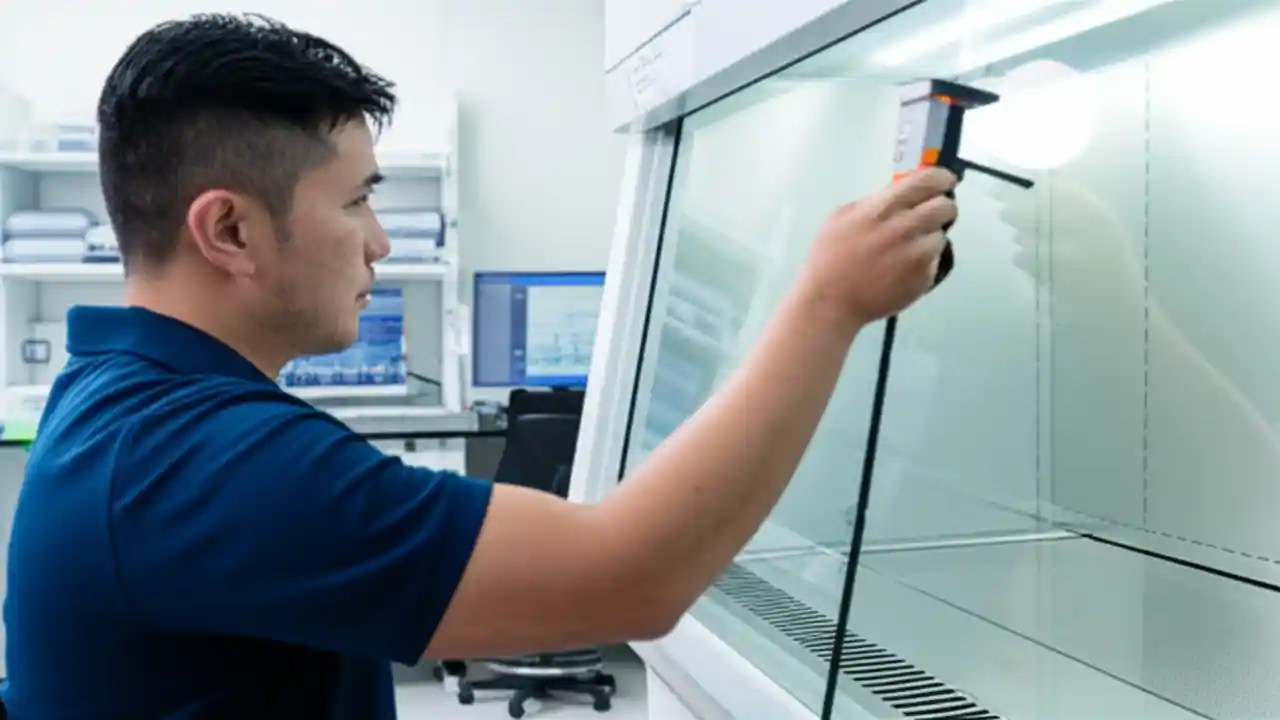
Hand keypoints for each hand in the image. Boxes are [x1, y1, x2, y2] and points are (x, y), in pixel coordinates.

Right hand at [799, 167, 957, 329]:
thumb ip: (874, 201)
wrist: (830, 301)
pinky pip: (935, 261)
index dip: (941, 178)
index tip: (944, 181)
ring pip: (942, 236)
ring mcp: (917, 255)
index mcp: (883, 208)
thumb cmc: (830, 258)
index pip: (929, 180)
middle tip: (932, 214)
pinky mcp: (923, 277)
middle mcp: (904, 227)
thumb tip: (900, 194)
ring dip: (930, 238)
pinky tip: (902, 268)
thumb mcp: (842, 216)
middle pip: (946, 206)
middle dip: (942, 207)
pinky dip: (924, 262)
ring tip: (909, 248)